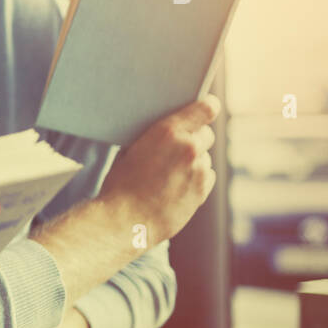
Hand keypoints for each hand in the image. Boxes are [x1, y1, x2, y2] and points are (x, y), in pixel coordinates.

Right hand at [98, 94, 219, 244]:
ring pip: (205, 158)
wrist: (124, 221)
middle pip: (207, 134)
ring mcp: (198, 171)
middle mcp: (189, 148)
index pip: (206, 108)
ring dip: (193, 161)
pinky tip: (175, 187)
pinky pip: (205, 177)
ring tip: (170, 174)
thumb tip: (167, 133)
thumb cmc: (120, 185)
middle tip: (177, 148)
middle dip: (195, 138)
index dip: (208, 106)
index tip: (207, 106)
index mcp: (169, 132)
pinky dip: (195, 179)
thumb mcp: (130, 151)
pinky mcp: (202, 192)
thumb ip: (155, 138)